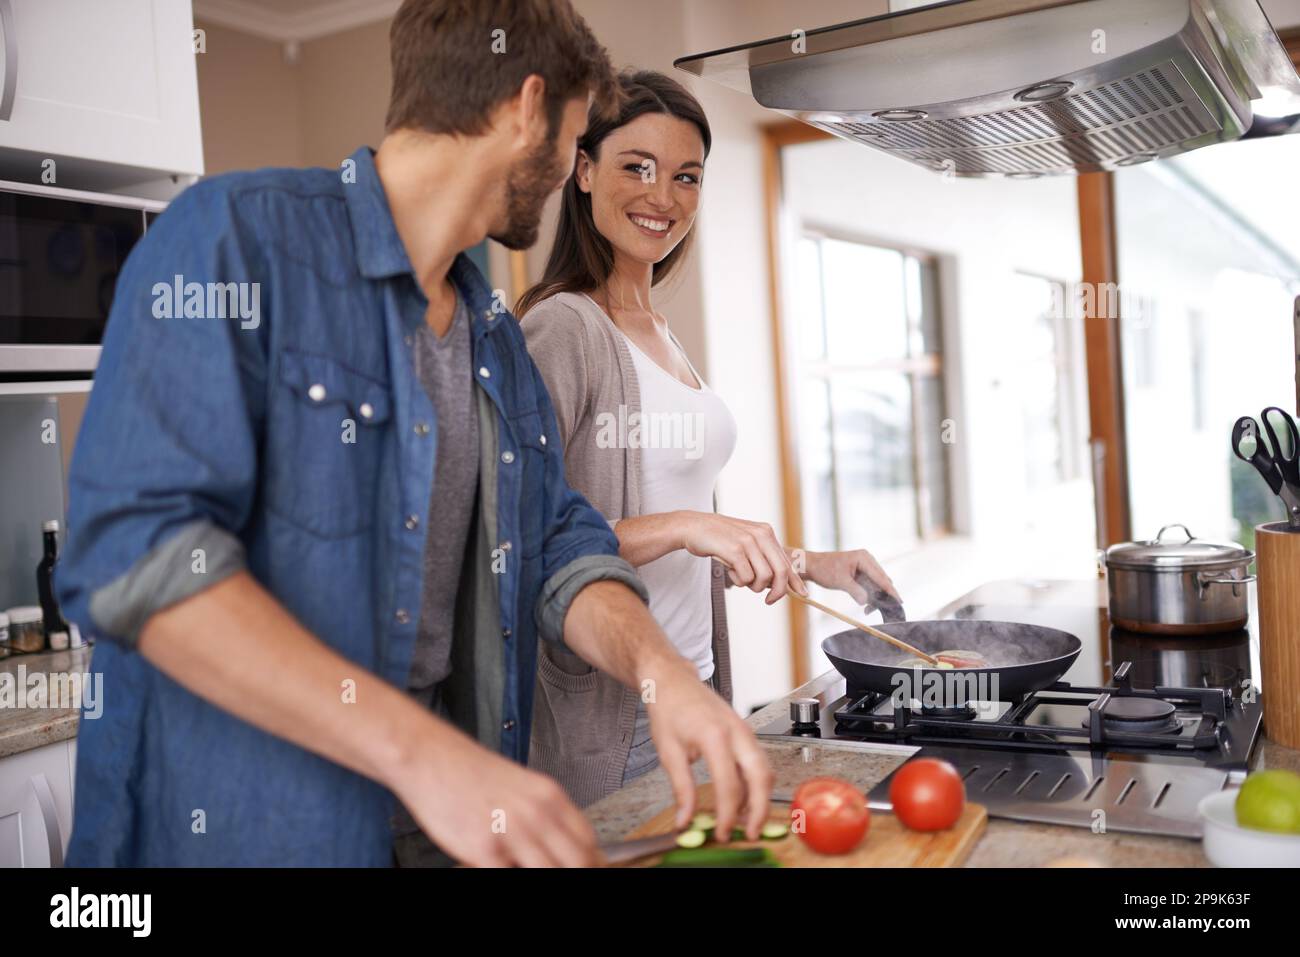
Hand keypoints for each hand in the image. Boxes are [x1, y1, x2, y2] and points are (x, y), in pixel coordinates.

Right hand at [392, 726, 600, 866]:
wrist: (432, 758)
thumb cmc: (470, 773)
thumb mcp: (521, 786)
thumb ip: (544, 815)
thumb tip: (560, 845)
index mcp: (550, 796)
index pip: (588, 842)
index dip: (590, 862)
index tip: (587, 869)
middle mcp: (537, 814)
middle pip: (577, 862)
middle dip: (573, 874)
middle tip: (560, 875)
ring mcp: (512, 833)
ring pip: (550, 872)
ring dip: (540, 874)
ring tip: (520, 865)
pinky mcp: (484, 850)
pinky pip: (509, 876)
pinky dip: (508, 874)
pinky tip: (498, 865)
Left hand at [643, 657, 773, 840]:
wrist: (673, 680)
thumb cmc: (669, 709)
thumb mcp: (668, 752)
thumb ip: (681, 789)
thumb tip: (685, 820)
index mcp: (715, 736)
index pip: (729, 785)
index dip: (727, 814)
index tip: (721, 832)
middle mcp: (737, 732)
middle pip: (761, 777)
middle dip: (759, 810)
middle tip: (748, 833)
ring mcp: (745, 730)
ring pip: (765, 770)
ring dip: (759, 798)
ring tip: (744, 821)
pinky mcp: (746, 732)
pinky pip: (759, 761)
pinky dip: (755, 783)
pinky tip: (742, 799)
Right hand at [677, 511, 806, 603]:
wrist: (693, 527)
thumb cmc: (719, 538)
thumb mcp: (745, 542)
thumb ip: (762, 557)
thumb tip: (777, 582)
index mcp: (766, 532)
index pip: (786, 560)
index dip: (795, 581)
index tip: (803, 594)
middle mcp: (761, 535)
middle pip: (781, 571)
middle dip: (778, 591)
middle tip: (769, 600)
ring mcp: (748, 542)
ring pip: (763, 578)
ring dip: (752, 585)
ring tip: (739, 576)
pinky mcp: (735, 550)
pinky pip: (746, 578)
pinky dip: (738, 580)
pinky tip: (729, 569)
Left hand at [801, 548, 899, 605]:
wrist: (811, 566)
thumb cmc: (824, 569)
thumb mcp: (840, 581)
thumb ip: (855, 591)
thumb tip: (866, 602)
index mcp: (864, 558)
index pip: (881, 577)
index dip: (890, 590)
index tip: (899, 601)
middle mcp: (867, 560)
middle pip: (882, 581)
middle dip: (883, 596)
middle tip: (884, 610)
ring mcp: (864, 566)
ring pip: (877, 585)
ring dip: (875, 598)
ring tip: (869, 610)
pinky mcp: (860, 573)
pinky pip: (870, 586)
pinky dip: (869, 596)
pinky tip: (866, 607)